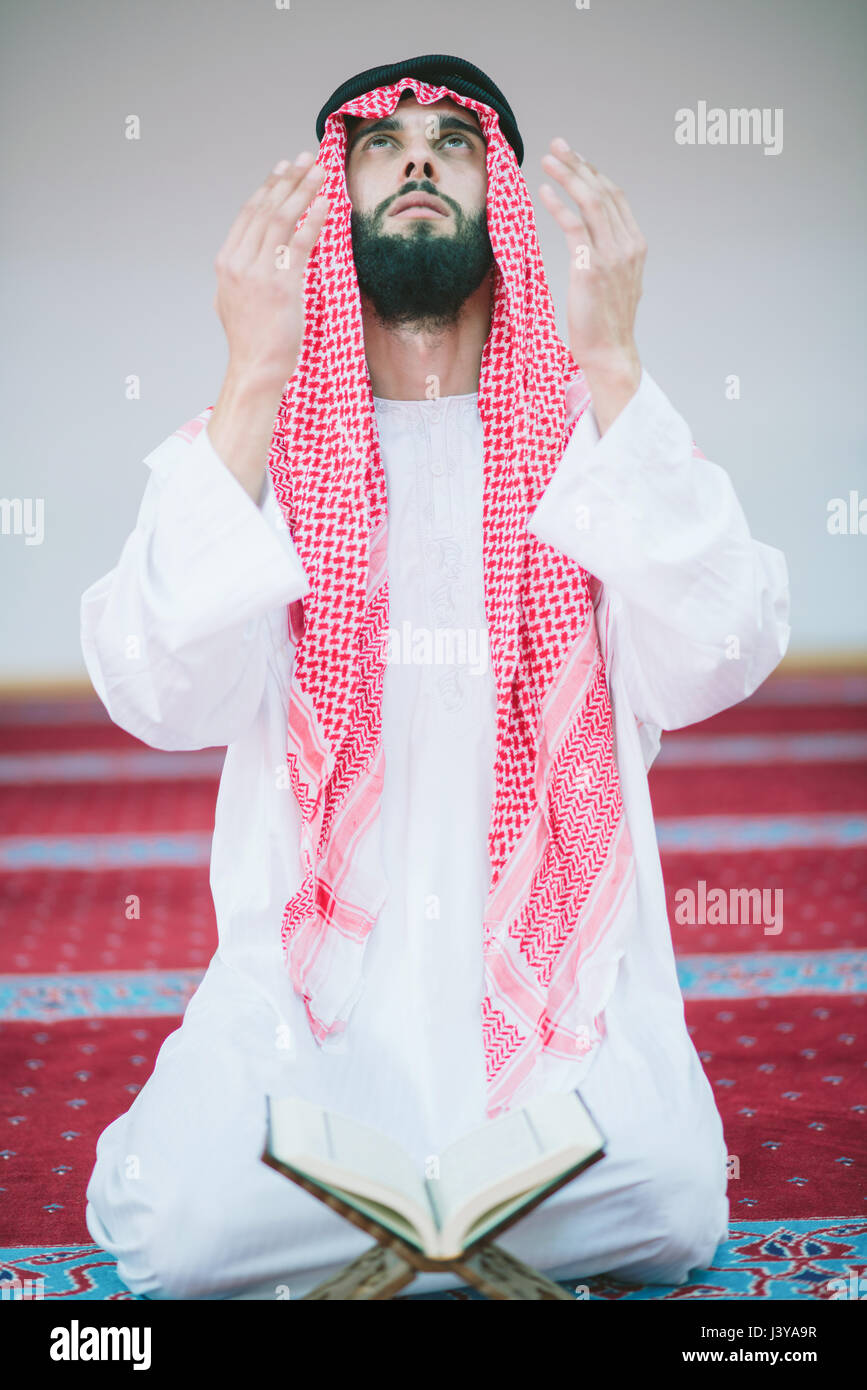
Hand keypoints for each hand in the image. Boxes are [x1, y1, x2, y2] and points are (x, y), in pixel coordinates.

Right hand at [213, 151, 330, 390]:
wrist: (255, 368)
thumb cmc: (252, 341)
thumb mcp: (232, 302)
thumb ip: (239, 276)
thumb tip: (250, 261)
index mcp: (226, 262)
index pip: (248, 214)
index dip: (268, 188)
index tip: (283, 169)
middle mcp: (239, 262)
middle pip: (265, 209)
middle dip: (288, 180)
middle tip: (306, 158)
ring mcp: (259, 273)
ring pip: (282, 218)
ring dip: (303, 190)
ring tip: (321, 171)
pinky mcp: (282, 285)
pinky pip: (300, 241)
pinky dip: (314, 218)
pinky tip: (326, 202)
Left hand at [539, 138, 644, 392]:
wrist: (610, 352)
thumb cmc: (606, 323)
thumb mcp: (615, 282)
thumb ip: (610, 256)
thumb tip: (594, 241)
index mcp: (635, 245)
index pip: (615, 198)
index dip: (594, 173)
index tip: (575, 158)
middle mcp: (627, 245)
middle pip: (604, 191)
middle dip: (579, 164)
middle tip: (558, 145)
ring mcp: (612, 256)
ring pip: (592, 202)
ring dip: (569, 176)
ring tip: (548, 159)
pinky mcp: (591, 268)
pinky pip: (575, 227)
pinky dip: (560, 205)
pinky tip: (544, 191)